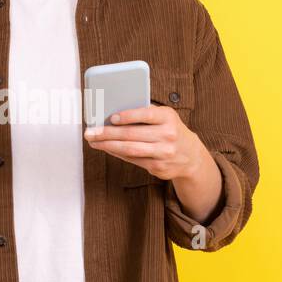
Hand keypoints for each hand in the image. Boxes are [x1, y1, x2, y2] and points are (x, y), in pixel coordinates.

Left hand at [83, 103, 206, 181]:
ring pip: (130, 149)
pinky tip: (106, 148)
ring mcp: (163, 153)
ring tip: (93, 141)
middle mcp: (168, 135)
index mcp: (168, 118)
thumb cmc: (171, 130)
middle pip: (132, 134)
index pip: (146, 114)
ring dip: (108, 145)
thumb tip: (113, 115)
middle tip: (90, 132)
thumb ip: (145, 114)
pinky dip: (117, 153)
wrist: (191, 156)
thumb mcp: (165, 117)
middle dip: (107, 133)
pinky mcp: (158, 167)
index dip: (128, 116)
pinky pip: (133, 159)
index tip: (111, 117)